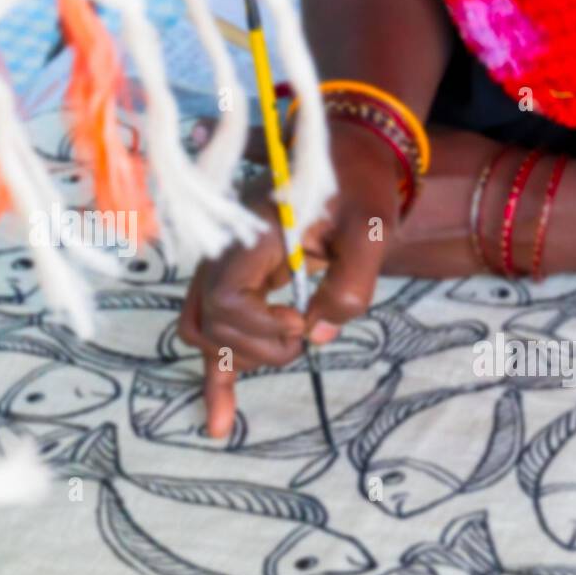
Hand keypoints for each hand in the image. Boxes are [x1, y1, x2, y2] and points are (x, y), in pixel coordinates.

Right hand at [178, 122, 401, 438]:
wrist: (348, 152)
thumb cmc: (362, 188)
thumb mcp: (373, 230)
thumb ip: (350, 285)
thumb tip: (318, 332)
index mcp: (253, 232)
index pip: (226, 300)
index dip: (260, 326)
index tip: (301, 320)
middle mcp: (226, 246)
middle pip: (212, 322)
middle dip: (258, 346)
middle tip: (305, 331)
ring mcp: (222, 261)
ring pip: (202, 328)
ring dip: (238, 356)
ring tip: (286, 350)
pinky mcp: (231, 276)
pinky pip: (207, 328)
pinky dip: (216, 375)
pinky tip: (221, 422)